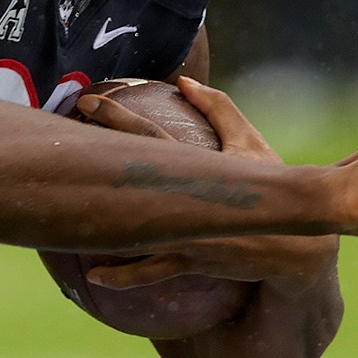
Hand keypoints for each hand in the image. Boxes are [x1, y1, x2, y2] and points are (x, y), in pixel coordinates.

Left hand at [81, 75, 337, 289]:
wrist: (298, 242)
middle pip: (131, 173)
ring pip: (134, 227)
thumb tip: (184, 80)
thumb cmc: (270, 185)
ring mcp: (188, 229)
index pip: (148, 134)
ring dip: (99, 224)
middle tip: (60, 142)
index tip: (85, 102)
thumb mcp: (249, 144)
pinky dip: (124, 275)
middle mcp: (188, 196)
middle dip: (95, 157)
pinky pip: (151, 270)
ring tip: (60, 218)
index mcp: (197, 165)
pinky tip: (95, 277)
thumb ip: (218, 109)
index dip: (116, 116)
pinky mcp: (193, 258)